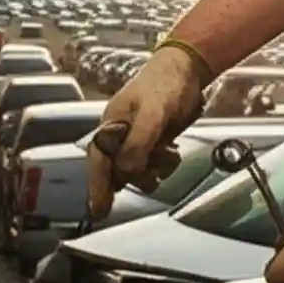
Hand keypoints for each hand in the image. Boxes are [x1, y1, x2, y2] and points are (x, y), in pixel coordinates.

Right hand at [87, 47, 203, 219]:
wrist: (186, 70)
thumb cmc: (164, 86)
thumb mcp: (151, 115)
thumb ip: (137, 144)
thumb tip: (127, 172)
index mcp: (110, 126)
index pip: (98, 162)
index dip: (97, 188)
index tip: (98, 211)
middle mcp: (119, 136)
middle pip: (117, 171)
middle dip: (134, 177)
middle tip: (150, 178)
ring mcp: (136, 140)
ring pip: (137, 171)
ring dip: (152, 171)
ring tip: (166, 156)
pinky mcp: (153, 142)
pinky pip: (152, 165)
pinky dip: (163, 166)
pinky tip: (172, 155)